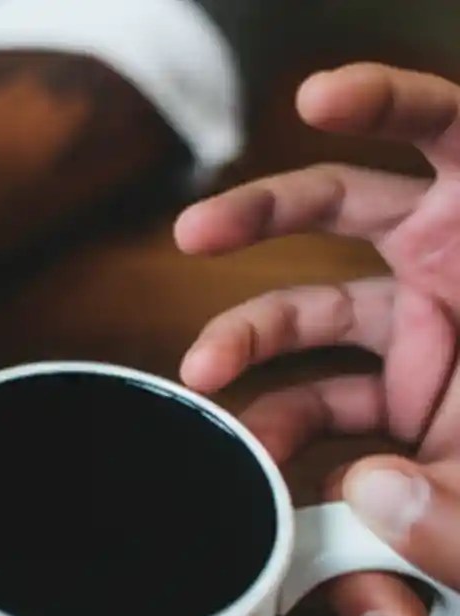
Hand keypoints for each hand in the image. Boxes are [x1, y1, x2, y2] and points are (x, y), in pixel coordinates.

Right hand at [176, 63, 459, 615]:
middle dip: (258, 214)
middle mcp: (456, 279)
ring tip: (204, 384)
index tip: (316, 99)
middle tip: (192, 235)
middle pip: (339, 207)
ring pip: (309, 314)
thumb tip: (365, 494)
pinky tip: (270, 472)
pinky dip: (289, 439)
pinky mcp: (404, 403)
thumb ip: (458, 505)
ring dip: (245, 344)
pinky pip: (324, 404)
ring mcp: (426, 341)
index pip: (453, 136)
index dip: (386, 104)